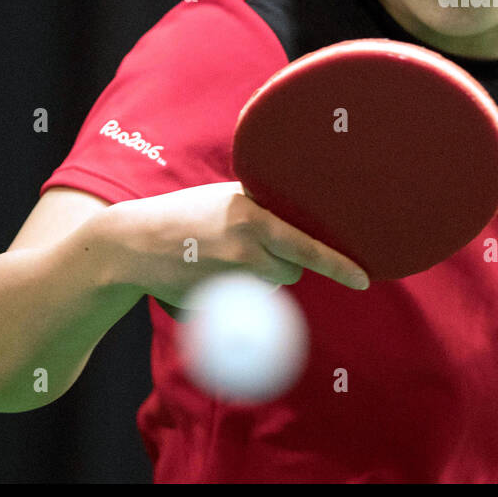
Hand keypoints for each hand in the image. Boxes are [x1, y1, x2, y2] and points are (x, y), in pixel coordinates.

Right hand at [104, 181, 370, 307]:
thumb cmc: (184, 214)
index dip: (338, 264)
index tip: (363, 278)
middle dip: (284, 261)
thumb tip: (302, 212)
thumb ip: (262, 207)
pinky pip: (250, 298)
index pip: (306, 244)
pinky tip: (215, 272)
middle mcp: (245, 247)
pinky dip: (243, 290)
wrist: (134, 242)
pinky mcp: (216, 298)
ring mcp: (230, 276)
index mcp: (252, 217)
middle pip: (294, 269)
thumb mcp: (225, 198)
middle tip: (252, 245)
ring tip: (227, 255)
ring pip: (273, 283)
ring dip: (264, 275)